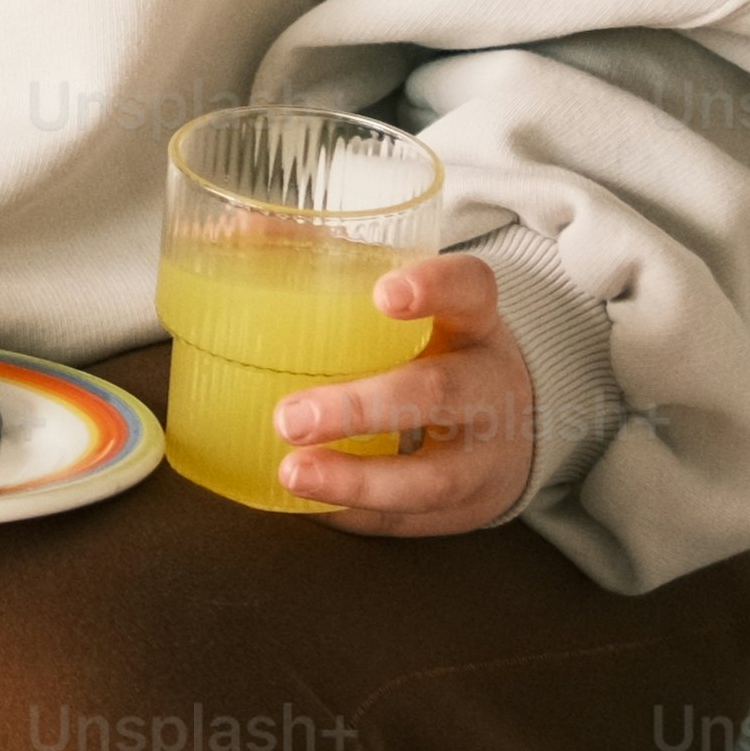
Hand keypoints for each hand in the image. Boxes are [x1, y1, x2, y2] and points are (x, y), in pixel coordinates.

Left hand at [267, 251, 537, 532]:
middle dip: (363, 408)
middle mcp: (489, 389)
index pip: (471, 291)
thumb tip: (237, 231)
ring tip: (291, 473)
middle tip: (291, 416)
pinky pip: (411, 520)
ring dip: (358, 481)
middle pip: (442, 394)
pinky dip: (356, 515)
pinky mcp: (467, 508)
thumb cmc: (432, 348)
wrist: (512, 423)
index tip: (384, 294)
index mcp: (473, 323)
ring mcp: (485, 456)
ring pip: (432, 477)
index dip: (435, 288)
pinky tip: (306, 505)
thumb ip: (330, 263)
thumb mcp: (407, 304)